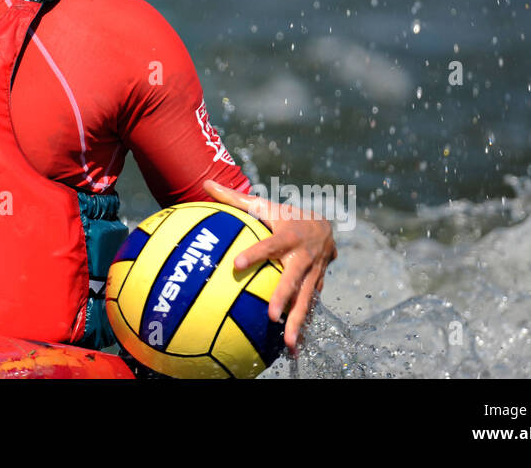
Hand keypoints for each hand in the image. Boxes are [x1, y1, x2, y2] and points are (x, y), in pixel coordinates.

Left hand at [203, 180, 336, 356]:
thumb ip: (234, 198)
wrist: (325, 224)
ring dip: (298, 322)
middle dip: (284, 297)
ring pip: (307, 299)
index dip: (255, 253)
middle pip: (294, 278)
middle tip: (270, 317)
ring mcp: (314, 273)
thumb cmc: (283, 215)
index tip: (237, 264)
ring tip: (288, 345)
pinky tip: (294, 347)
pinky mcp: (318, 286)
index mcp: (289, 235)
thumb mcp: (263, 205)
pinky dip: (303, 325)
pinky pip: (310, 306)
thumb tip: (205, 184)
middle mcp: (304, 256)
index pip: (270, 244)